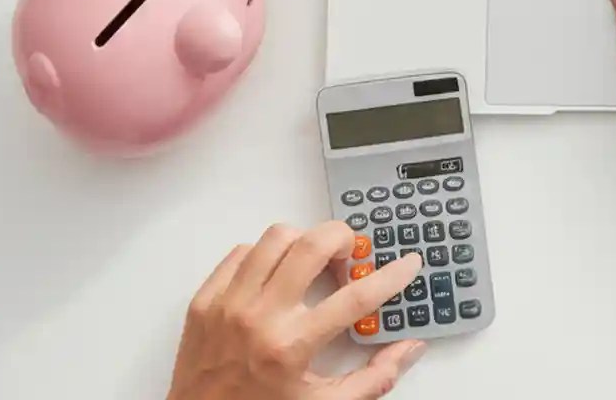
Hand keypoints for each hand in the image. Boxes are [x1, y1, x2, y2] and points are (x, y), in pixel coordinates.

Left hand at [167, 222, 425, 399]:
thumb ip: (375, 377)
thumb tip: (410, 347)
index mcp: (292, 347)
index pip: (355, 298)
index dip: (389, 276)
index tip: (408, 263)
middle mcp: (259, 318)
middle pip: (311, 246)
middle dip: (342, 238)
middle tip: (350, 256)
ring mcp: (228, 304)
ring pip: (275, 238)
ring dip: (303, 241)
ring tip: (312, 262)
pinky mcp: (205, 300)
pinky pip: (241, 253)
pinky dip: (264, 255)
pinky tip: (274, 275)